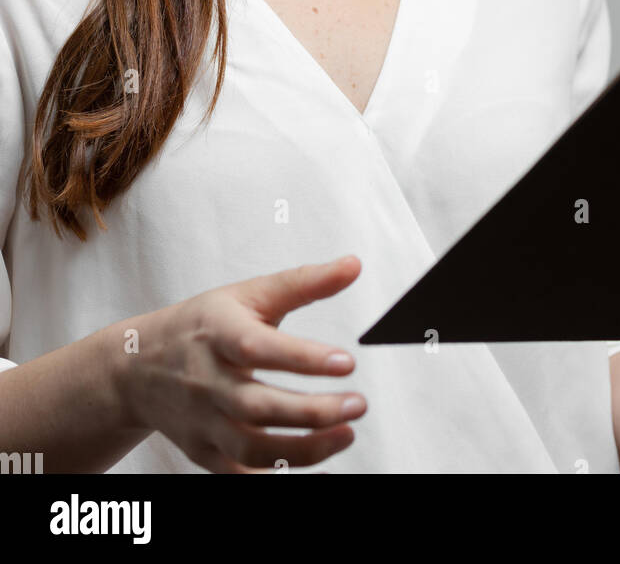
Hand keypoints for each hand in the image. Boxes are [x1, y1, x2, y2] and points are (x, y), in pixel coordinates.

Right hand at [118, 255, 366, 472]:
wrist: (137, 366)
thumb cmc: (204, 324)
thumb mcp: (247, 293)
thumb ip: (303, 282)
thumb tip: (354, 265)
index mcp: (217, 333)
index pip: (258, 348)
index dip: (303, 358)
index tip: (347, 362)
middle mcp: (206, 380)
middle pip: (257, 406)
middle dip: (312, 412)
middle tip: (358, 405)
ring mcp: (202, 421)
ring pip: (251, 447)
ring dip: (304, 449)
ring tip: (346, 434)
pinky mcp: (202, 451)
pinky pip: (240, 474)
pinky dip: (276, 476)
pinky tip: (317, 463)